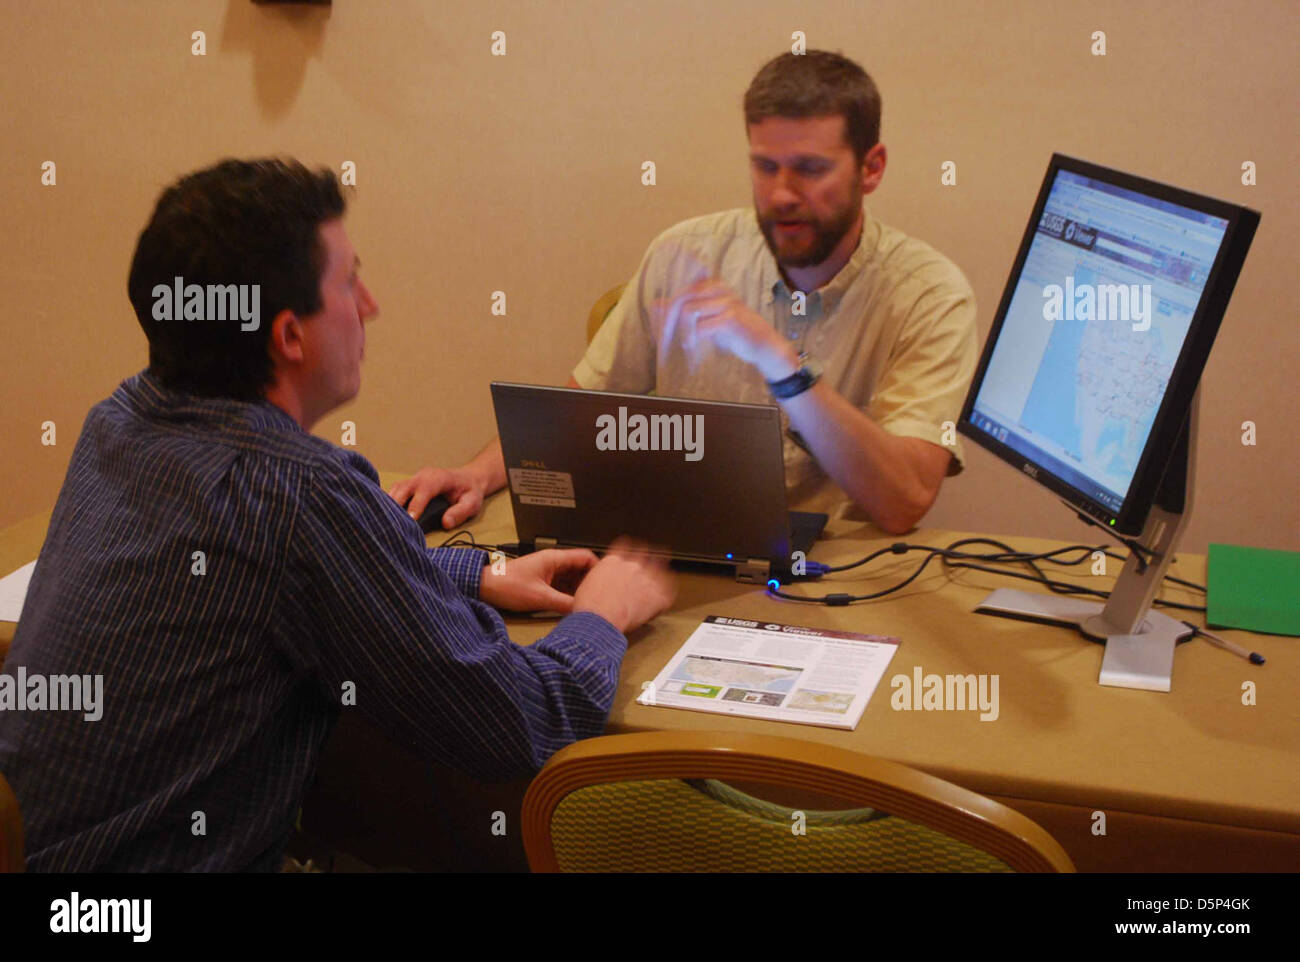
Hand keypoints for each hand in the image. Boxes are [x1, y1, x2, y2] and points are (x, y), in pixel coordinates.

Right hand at [389, 465, 485, 529]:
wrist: (468, 479)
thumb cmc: (469, 492)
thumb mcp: (472, 502)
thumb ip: (461, 512)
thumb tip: (446, 523)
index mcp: (439, 478)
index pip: (424, 490)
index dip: (416, 505)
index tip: (410, 520)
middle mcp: (423, 476)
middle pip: (404, 487)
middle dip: (396, 504)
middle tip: (392, 524)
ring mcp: (414, 478)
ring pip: (396, 489)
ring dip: (389, 504)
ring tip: (385, 522)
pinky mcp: (409, 484)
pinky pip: (394, 491)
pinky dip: (388, 502)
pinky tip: (386, 516)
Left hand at [479, 548, 599, 613]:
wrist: (484, 587)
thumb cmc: (507, 586)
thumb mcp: (540, 597)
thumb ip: (564, 604)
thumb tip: (583, 610)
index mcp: (555, 559)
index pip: (586, 557)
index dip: (599, 569)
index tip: (606, 583)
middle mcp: (553, 562)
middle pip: (581, 569)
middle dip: (589, 583)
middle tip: (598, 597)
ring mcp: (547, 571)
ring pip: (571, 579)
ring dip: (578, 590)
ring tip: (586, 603)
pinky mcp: (542, 581)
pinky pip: (562, 586)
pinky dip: (568, 594)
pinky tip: (571, 605)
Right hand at [572, 539, 675, 633]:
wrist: (598, 621)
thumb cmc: (590, 609)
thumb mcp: (588, 583)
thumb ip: (601, 575)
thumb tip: (605, 579)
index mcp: (613, 561)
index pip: (627, 546)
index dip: (632, 549)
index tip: (635, 552)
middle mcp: (632, 566)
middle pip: (647, 553)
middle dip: (648, 558)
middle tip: (653, 561)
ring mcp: (647, 579)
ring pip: (661, 567)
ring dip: (661, 571)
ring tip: (664, 574)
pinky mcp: (658, 596)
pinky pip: (670, 589)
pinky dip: (669, 591)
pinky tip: (669, 591)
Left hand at [659, 278, 798, 380]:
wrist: (763, 345)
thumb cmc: (733, 332)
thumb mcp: (706, 318)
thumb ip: (684, 309)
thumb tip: (656, 303)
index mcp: (712, 283)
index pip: (685, 279)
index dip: (672, 287)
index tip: (662, 292)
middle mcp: (718, 287)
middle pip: (681, 297)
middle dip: (667, 320)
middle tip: (663, 338)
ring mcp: (726, 300)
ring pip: (688, 310)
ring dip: (682, 331)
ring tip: (686, 344)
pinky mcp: (730, 317)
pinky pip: (701, 326)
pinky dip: (693, 338)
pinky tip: (693, 346)